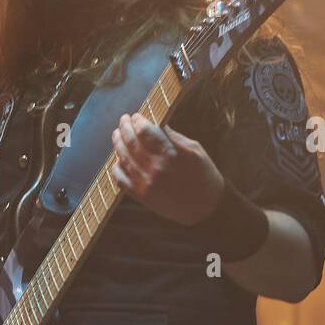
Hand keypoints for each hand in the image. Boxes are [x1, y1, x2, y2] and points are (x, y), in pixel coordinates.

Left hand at [110, 113, 224, 225]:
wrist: (207, 209)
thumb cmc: (204, 175)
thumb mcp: (195, 150)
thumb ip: (173, 136)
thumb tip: (156, 122)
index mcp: (170, 154)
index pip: (145, 131)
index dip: (138, 120)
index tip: (136, 115)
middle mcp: (156, 169)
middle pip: (131, 142)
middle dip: (125, 128)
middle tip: (123, 120)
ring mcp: (146, 184)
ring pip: (123, 158)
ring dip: (118, 143)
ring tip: (117, 134)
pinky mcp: (142, 196)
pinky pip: (121, 179)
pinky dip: (116, 167)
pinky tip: (118, 159)